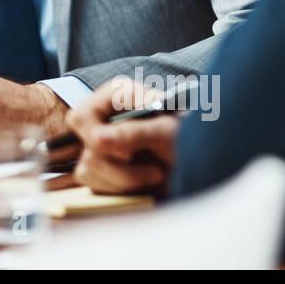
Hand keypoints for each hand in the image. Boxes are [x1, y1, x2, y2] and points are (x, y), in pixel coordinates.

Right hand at [66, 76, 179, 193]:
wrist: (201, 161)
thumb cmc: (190, 136)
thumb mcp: (169, 131)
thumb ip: (136, 132)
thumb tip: (101, 139)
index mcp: (116, 96)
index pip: (83, 116)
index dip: (98, 136)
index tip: (129, 154)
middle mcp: (103, 117)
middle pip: (83, 143)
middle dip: (115, 162)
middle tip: (142, 164)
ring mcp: (99, 143)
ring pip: (87, 167)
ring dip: (124, 178)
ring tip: (155, 173)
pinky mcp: (101, 168)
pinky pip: (94, 183)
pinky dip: (120, 187)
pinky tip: (144, 181)